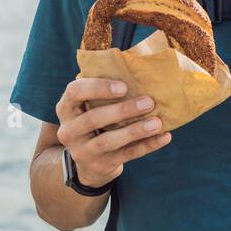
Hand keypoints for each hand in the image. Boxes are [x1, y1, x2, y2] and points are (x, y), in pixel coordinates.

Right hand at [55, 78, 171, 187]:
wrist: (88, 161)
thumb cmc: (96, 120)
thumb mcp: (91, 104)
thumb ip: (104, 88)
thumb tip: (141, 65)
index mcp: (66, 108)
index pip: (74, 92)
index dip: (98, 88)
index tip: (123, 86)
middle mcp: (69, 131)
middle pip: (93, 118)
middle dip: (123, 110)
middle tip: (149, 102)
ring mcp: (82, 151)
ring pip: (109, 141)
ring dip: (135, 131)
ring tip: (157, 122)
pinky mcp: (100, 165)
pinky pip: (126, 155)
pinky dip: (147, 146)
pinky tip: (164, 137)